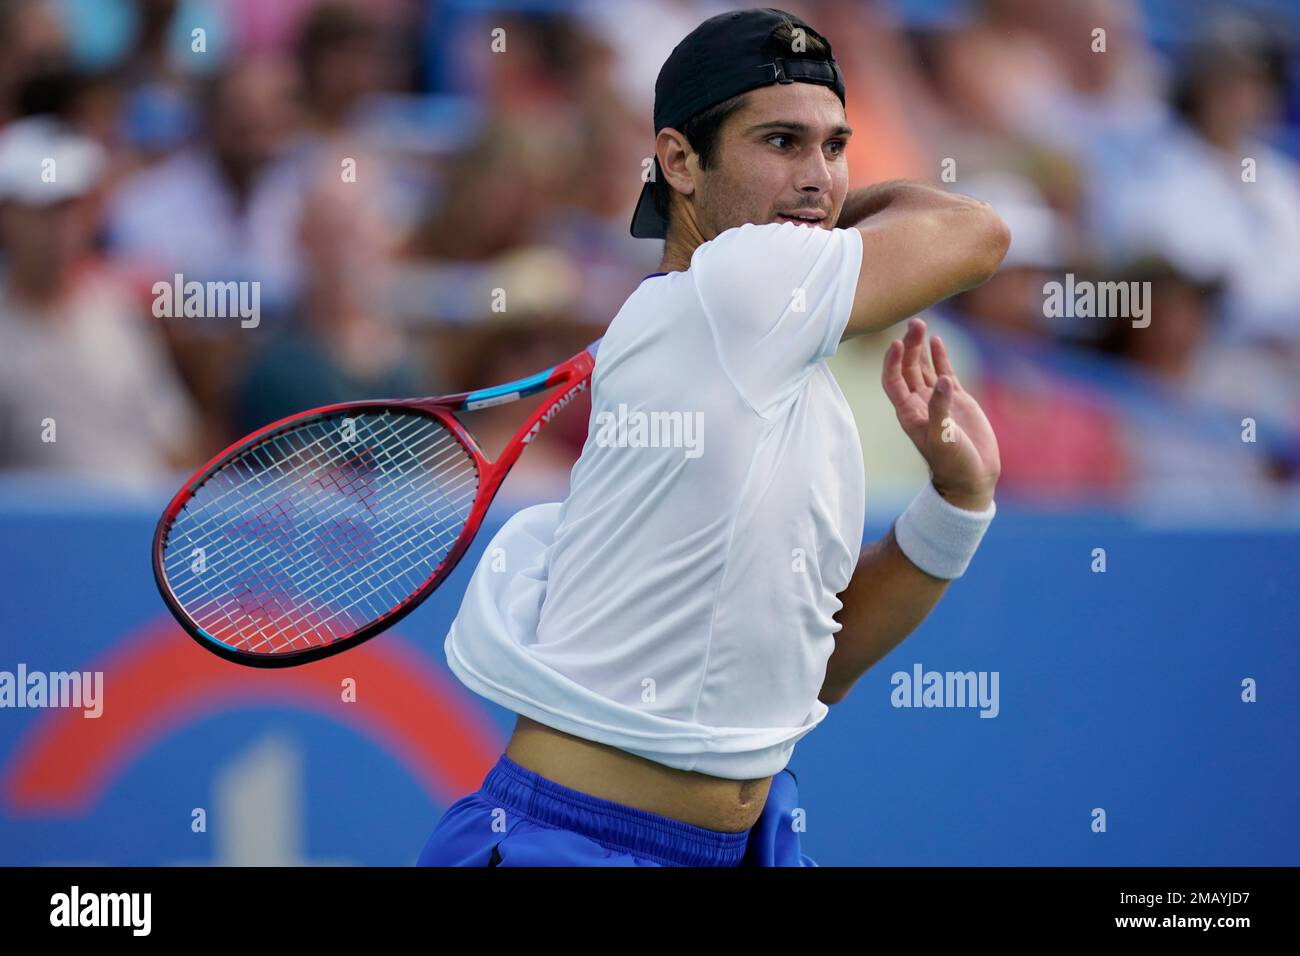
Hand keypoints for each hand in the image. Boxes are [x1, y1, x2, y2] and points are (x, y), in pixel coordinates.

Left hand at [881, 317, 999, 510]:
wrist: (972, 477)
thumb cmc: (953, 463)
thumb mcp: (944, 438)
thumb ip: (941, 409)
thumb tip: (944, 381)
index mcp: (908, 413)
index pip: (892, 381)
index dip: (891, 362)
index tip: (896, 343)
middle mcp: (918, 403)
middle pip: (906, 368)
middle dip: (908, 345)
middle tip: (915, 323)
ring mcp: (937, 399)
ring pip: (923, 367)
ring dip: (920, 347)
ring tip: (921, 323)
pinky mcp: (957, 399)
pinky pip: (944, 372)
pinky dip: (940, 357)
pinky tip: (937, 340)